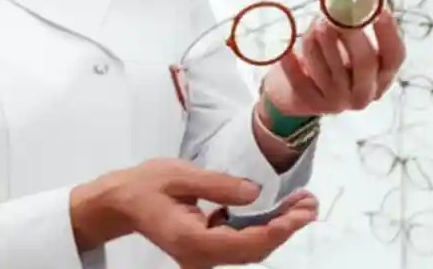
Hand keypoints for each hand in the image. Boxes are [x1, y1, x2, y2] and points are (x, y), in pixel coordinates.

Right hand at [70, 158, 316, 266]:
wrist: (121, 202)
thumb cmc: (146, 186)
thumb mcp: (182, 175)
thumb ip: (220, 186)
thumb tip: (256, 193)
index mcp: (192, 241)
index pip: (246, 243)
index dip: (279, 229)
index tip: (302, 211)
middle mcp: (199, 256)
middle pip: (254, 249)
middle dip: (286, 227)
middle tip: (311, 203)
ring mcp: (202, 256)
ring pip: (250, 248)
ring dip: (278, 227)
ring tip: (302, 204)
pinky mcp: (206, 248)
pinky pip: (240, 241)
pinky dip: (262, 226)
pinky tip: (279, 208)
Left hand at [262, 9, 405, 115]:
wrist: (297, 92)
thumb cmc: (330, 56)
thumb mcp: (347, 42)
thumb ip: (352, 22)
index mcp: (382, 75)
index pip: (394, 55)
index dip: (388, 33)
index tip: (379, 9)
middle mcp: (364, 93)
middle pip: (363, 62)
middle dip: (349, 33)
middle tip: (334, 12)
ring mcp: (338, 102)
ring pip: (328, 67)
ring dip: (316, 40)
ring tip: (313, 23)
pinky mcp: (312, 103)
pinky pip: (300, 80)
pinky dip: (292, 62)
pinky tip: (287, 48)